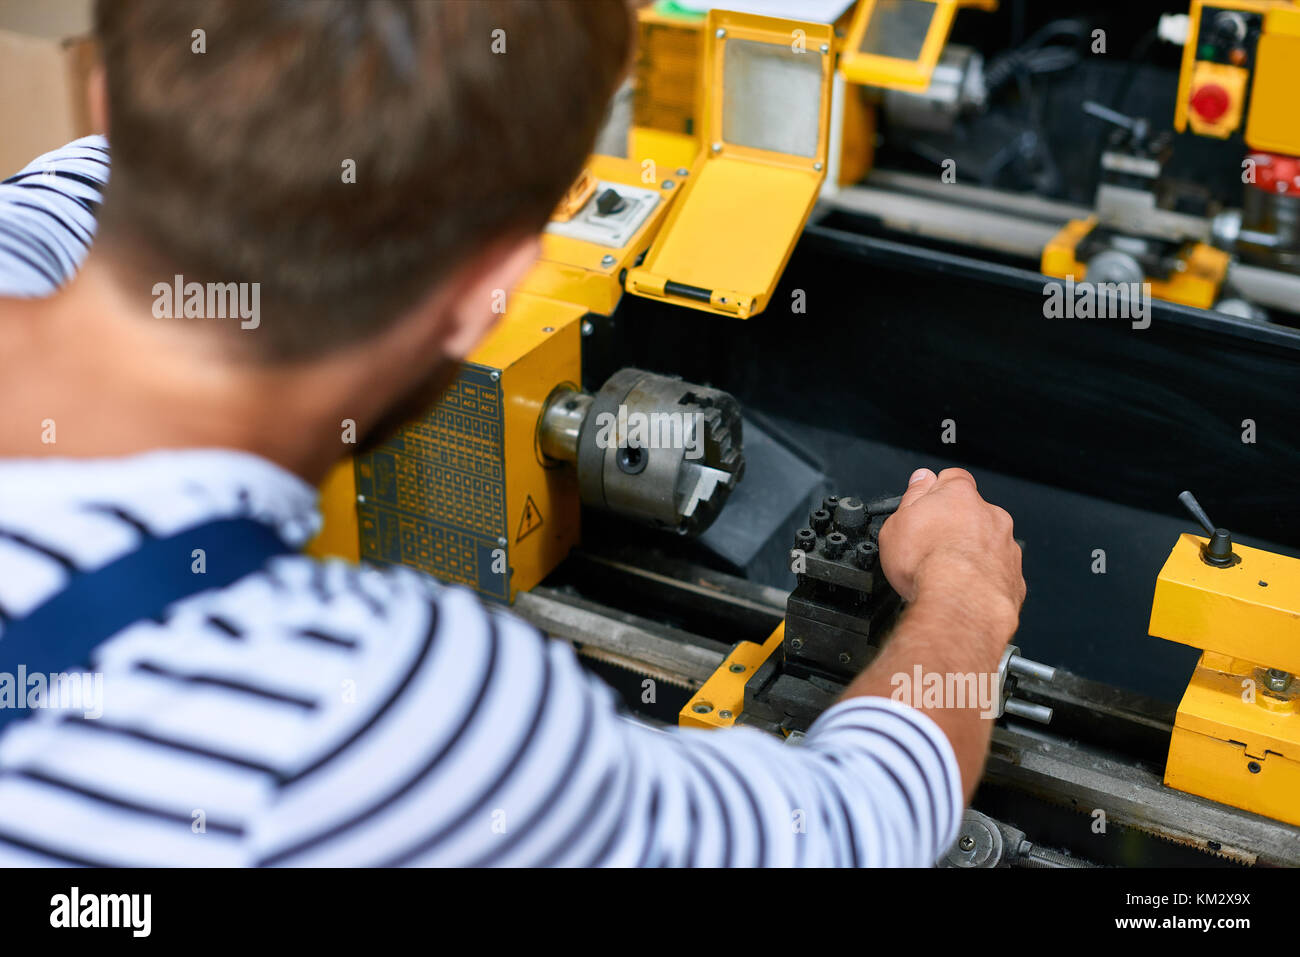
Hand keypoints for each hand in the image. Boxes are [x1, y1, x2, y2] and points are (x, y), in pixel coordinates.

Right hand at [877, 468, 1024, 633]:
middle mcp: (991, 516)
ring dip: (972, 553)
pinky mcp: (1014, 577)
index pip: (952, 478)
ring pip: (989, 543)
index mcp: (960, 496)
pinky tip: (964, 590)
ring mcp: (1006, 546)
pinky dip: (984, 579)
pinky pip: (998, 572)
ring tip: (947, 574)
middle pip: (972, 512)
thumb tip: (920, 479)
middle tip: (931, 547)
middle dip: (956, 526)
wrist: (959, 604)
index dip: (937, 492)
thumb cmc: (926, 564)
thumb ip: (912, 497)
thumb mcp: (897, 524)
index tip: (925, 506)